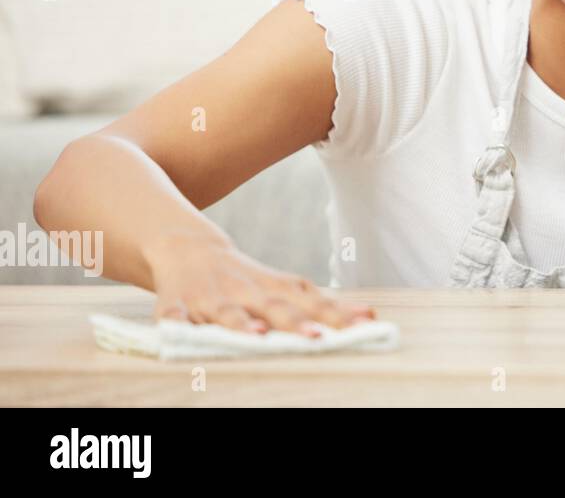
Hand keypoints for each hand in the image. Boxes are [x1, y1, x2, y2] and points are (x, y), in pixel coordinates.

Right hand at [145, 233, 374, 336]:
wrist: (188, 249)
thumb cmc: (247, 279)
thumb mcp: (282, 287)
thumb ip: (319, 305)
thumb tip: (370, 317)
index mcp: (272, 289)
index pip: (311, 300)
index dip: (336, 312)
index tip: (363, 323)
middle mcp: (245, 292)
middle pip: (274, 307)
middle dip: (295, 322)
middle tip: (318, 337)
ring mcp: (210, 299)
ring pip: (227, 313)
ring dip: (241, 324)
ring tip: (258, 336)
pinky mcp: (175, 306)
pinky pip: (173, 317)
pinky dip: (174, 325)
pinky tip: (177, 335)